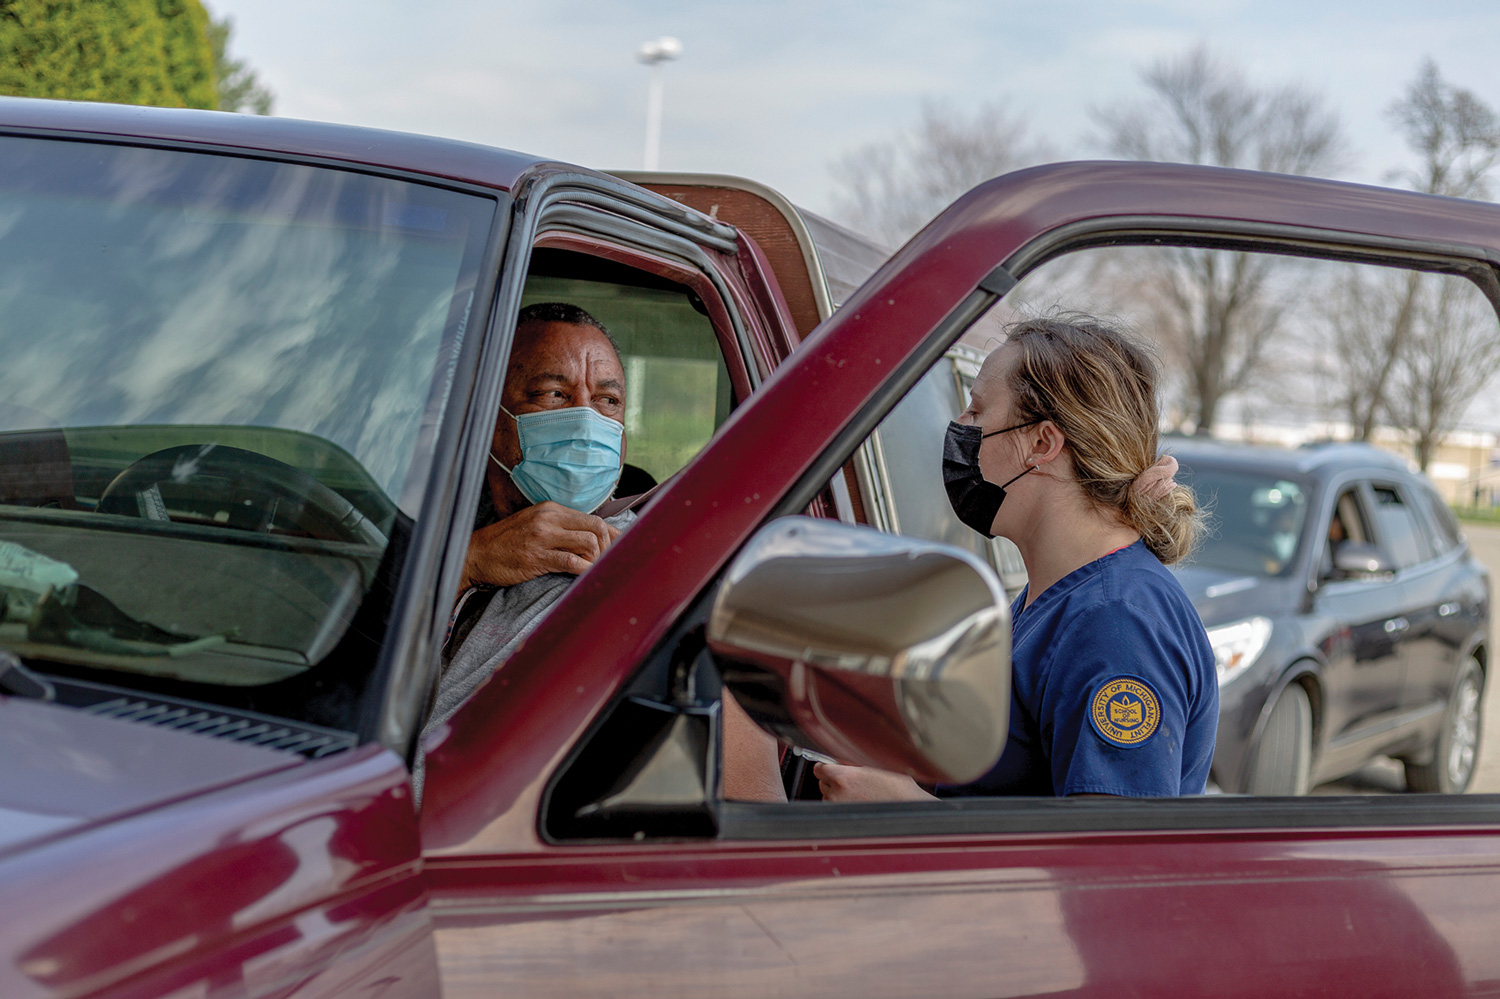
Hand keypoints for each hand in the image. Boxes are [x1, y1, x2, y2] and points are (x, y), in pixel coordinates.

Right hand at [461, 501, 619, 588]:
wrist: (477, 553)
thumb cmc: (506, 543)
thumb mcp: (535, 525)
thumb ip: (561, 528)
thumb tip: (592, 538)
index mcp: (551, 509)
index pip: (593, 518)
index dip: (611, 535)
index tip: (619, 548)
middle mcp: (549, 518)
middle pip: (595, 527)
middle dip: (608, 546)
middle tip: (608, 562)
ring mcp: (543, 537)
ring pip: (588, 542)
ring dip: (596, 559)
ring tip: (591, 569)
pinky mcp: (537, 557)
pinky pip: (572, 562)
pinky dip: (584, 570)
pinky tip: (585, 576)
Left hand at [813, 762, 934, 802]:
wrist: (910, 808)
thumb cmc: (898, 787)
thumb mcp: (875, 764)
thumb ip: (853, 762)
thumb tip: (840, 758)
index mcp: (843, 777)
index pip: (819, 769)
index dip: (825, 767)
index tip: (831, 767)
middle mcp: (837, 795)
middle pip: (822, 784)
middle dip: (833, 780)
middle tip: (850, 780)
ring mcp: (841, 810)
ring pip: (829, 799)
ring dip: (837, 795)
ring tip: (857, 793)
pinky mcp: (847, 821)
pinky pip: (837, 812)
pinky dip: (844, 807)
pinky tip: (859, 804)